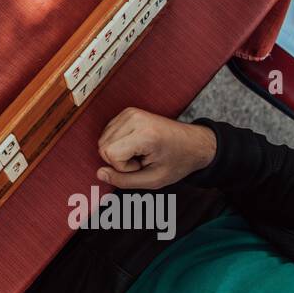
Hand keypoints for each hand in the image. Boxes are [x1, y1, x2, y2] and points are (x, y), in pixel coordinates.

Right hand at [96, 108, 217, 188]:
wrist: (194, 143)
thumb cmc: (177, 162)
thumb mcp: (154, 180)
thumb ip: (124, 181)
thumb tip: (99, 173)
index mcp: (145, 134)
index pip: (109, 153)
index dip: (122, 167)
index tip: (142, 165)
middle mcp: (135, 118)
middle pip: (103, 145)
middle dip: (118, 160)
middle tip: (141, 160)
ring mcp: (130, 112)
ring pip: (103, 139)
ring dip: (118, 151)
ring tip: (140, 152)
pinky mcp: (128, 111)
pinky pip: (108, 132)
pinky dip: (117, 143)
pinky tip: (136, 145)